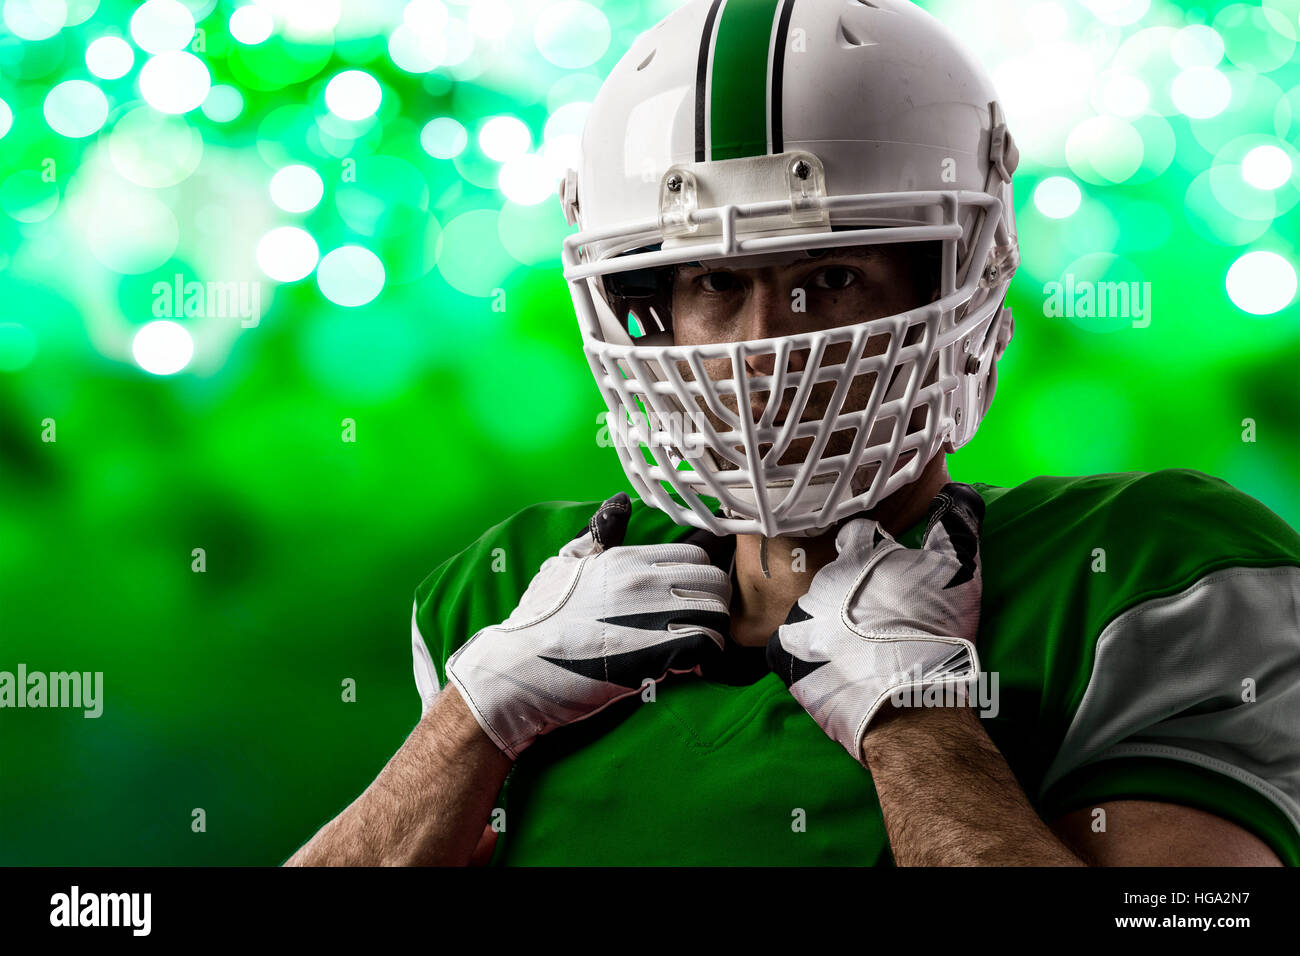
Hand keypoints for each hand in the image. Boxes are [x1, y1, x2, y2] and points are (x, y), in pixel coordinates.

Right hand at [446, 493, 730, 759]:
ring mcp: (651, 617)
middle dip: (715, 603)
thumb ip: (600, 533)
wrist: (517, 669)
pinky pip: (706, 646)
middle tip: (700, 623)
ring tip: (696, 646)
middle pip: (715, 582)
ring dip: (714, 631)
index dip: (700, 577)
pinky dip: (706, 656)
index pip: (696, 554)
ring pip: (717, 614)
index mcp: (627, 559)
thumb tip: (620, 501)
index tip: (690, 596)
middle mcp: (644, 581)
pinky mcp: (655, 655)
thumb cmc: (539, 619)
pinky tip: (689, 665)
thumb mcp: (565, 564)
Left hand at [766, 483, 984, 765]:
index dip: (873, 550)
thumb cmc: (936, 634)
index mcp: (857, 555)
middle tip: (880, 621)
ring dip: (830, 625)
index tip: (887, 569)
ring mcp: (799, 618)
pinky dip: (807, 655)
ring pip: (812, 611)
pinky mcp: (783, 655)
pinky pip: (789, 646)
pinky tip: (834, 666)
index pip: (857, 535)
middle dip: (853, 594)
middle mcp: (820, 580)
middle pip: (835, 578)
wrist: (908, 702)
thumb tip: (957, 490)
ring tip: (858, 650)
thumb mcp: (959, 570)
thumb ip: (956, 523)